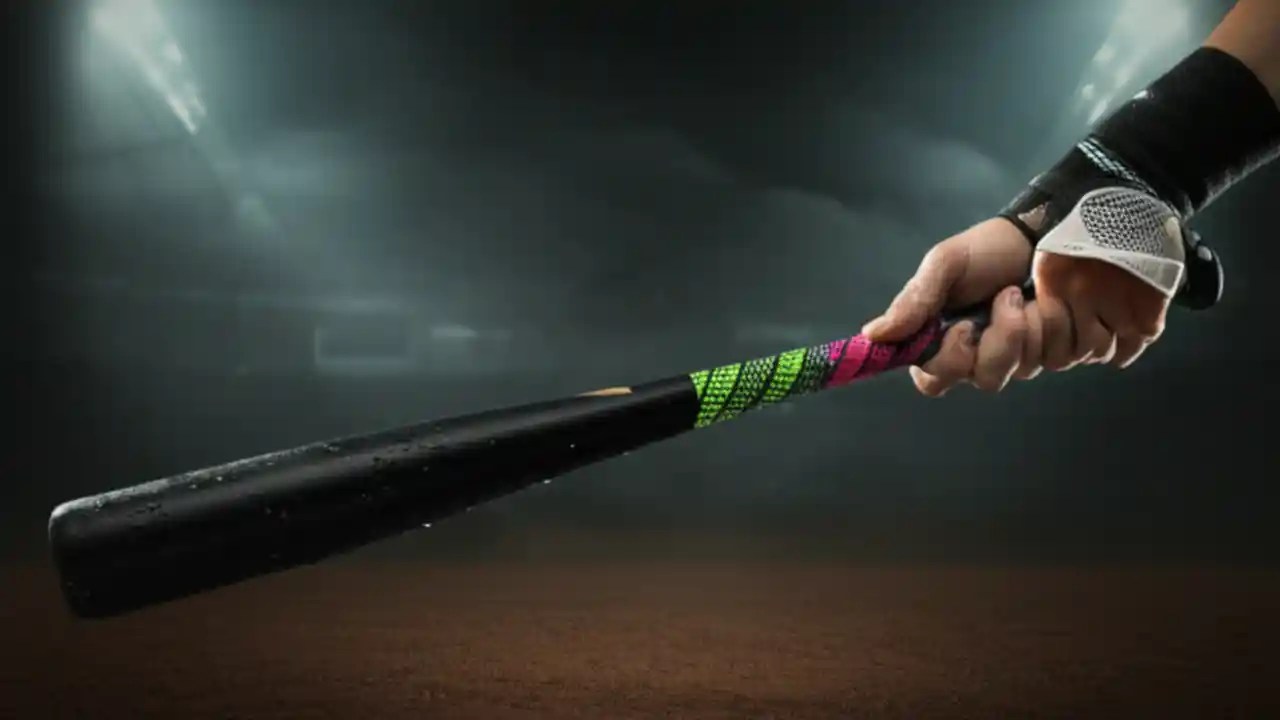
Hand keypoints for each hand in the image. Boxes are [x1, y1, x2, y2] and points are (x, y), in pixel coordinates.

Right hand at [861, 217, 1172, 396]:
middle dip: (1002, 341)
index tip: (963, 329)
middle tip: (1008, 297)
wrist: (1042, 232)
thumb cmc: (987, 248)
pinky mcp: (1054, 350)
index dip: (949, 363)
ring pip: (1023, 371)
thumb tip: (873, 335)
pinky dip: (1056, 328)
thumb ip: (914, 301)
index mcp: (942, 341)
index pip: (933, 381)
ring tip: (1029, 292)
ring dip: (1030, 329)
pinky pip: (1057, 358)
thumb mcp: (944, 264)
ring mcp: (1019, 356)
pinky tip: (1050, 301)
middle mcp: (978, 356)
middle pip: (985, 380)